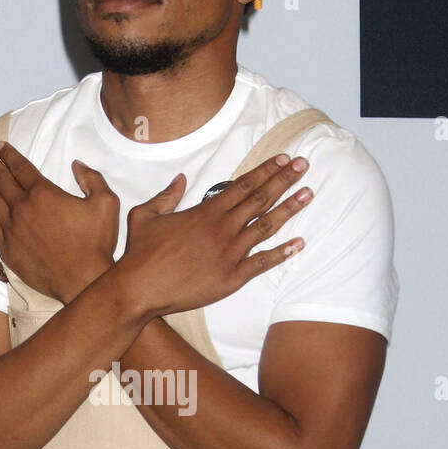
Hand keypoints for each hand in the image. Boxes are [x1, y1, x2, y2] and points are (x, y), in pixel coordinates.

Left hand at [0, 142, 119, 302]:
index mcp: (44, 193)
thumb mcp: (106, 203)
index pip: (20, 167)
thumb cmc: (96, 243)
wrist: (82, 280)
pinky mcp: (8, 249)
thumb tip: (77, 165)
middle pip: (0, 179)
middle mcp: (23, 207)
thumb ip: (92, 178)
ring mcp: (12, 229)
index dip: (8, 154)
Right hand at [117, 153, 313, 319]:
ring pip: (266, 227)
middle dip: (284, 180)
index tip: (282, 159)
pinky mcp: (231, 278)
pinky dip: (283, 253)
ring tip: (309, 194)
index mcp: (204, 212)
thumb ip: (166, 195)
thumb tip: (181, 179)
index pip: (242, 185)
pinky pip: (262, 263)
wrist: (139, 289)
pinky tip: (300, 243)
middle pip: (260, 199)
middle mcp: (221, 229)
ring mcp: (229, 254)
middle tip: (303, 166)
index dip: (265, 170)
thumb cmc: (139, 253)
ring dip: (289, 209)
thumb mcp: (145, 215)